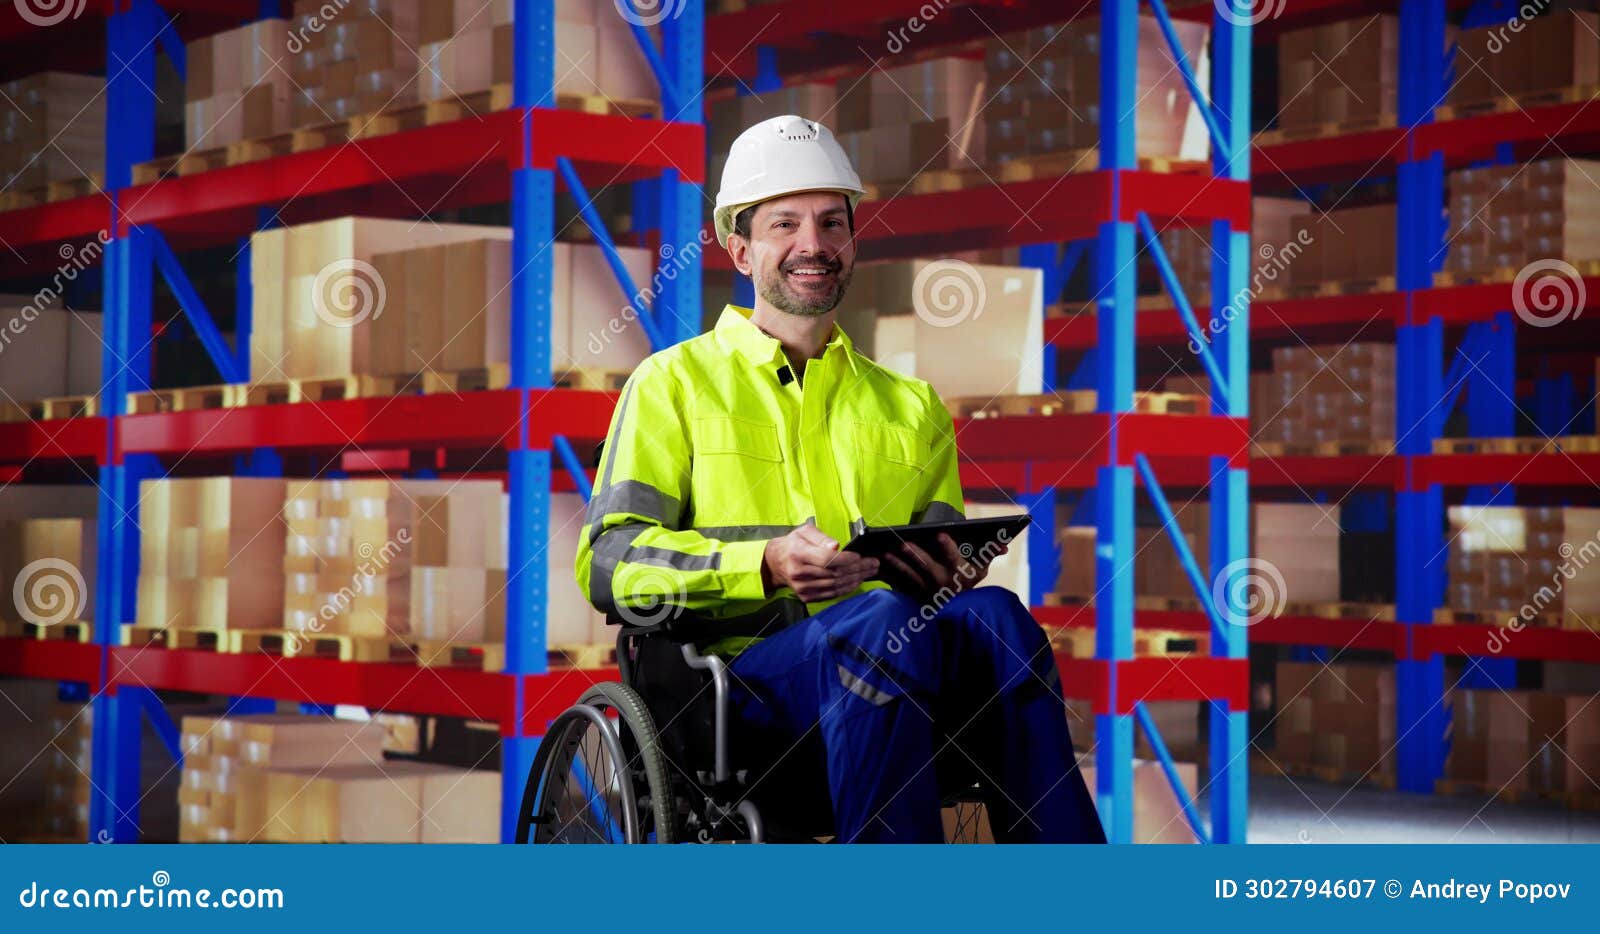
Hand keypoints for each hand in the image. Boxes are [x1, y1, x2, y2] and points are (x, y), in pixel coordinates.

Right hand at [763, 520, 879, 601]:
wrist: (776, 562)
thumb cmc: (794, 544)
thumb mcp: (805, 532)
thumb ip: (821, 537)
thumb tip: (835, 546)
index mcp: (798, 554)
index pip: (826, 559)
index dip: (846, 559)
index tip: (860, 556)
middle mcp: (799, 573)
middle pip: (834, 573)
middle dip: (858, 569)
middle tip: (873, 563)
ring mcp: (802, 588)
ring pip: (835, 586)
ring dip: (856, 579)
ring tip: (869, 572)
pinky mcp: (806, 597)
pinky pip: (831, 594)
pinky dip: (847, 588)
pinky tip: (857, 581)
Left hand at [880, 533, 1005, 598]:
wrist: (957, 608)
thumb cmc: (969, 580)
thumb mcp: (982, 568)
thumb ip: (990, 552)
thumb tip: (1003, 544)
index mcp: (963, 574)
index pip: (956, 559)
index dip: (948, 547)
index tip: (939, 535)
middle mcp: (946, 583)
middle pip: (929, 567)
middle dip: (916, 555)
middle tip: (903, 543)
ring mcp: (930, 590)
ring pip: (912, 576)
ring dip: (899, 564)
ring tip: (887, 552)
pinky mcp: (917, 594)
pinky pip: (902, 583)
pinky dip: (892, 573)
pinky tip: (882, 563)